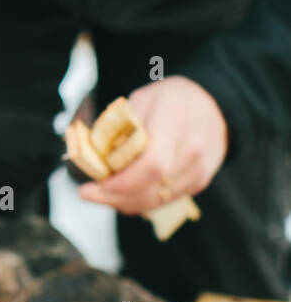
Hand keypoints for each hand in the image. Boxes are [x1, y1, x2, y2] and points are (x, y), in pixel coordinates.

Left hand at [78, 77, 228, 214]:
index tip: (94, 185)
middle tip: (89, 193)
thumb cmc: (173, 100)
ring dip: (124, 202)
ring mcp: (198, 170)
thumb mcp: (142, 99)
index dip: (120, 183)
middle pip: (150, 190)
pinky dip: (140, 200)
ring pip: (155, 201)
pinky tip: (124, 193)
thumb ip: (119, 127)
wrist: (214, 106)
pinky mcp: (198, 183)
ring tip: (103, 193)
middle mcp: (191, 150)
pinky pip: (164, 201)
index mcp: (174, 121)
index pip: (151, 164)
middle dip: (113, 197)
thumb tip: (93, 155)